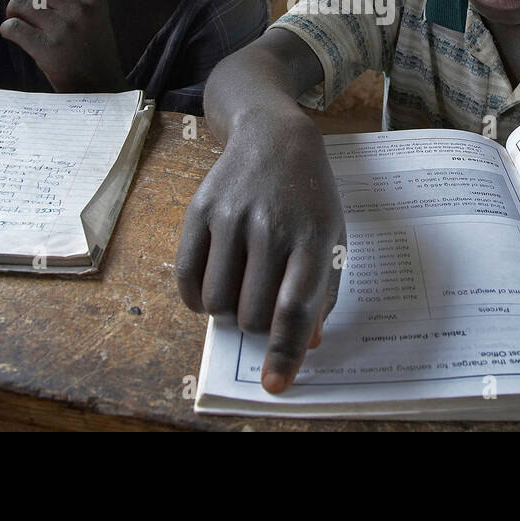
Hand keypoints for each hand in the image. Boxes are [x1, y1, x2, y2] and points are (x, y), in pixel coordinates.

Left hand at [1, 0, 127, 91]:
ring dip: (11, 10)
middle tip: (18, 3)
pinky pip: (13, 26)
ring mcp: (64, 30)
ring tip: (18, 21)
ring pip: (21, 2)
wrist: (101, 89)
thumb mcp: (95, 17)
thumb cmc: (91, 50)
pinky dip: (7, 28)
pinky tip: (13, 35)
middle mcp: (80, 10)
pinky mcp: (48, 50)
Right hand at [176, 115, 345, 392]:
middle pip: (251, 312)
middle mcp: (271, 226)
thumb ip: (321, 292)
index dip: (284, 352)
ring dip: (227, 310)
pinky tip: (211, 289)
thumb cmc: (309, 197)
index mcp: (313, 237)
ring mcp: (232, 216)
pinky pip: (187, 277)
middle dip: (255, 325)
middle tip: (261, 305)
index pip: (295, 308)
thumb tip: (305, 344)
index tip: (274, 383)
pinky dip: (197, 297)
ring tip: (240, 287)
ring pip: (218, 301)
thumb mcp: (332, 238)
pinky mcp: (200, 210)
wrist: (275, 137)